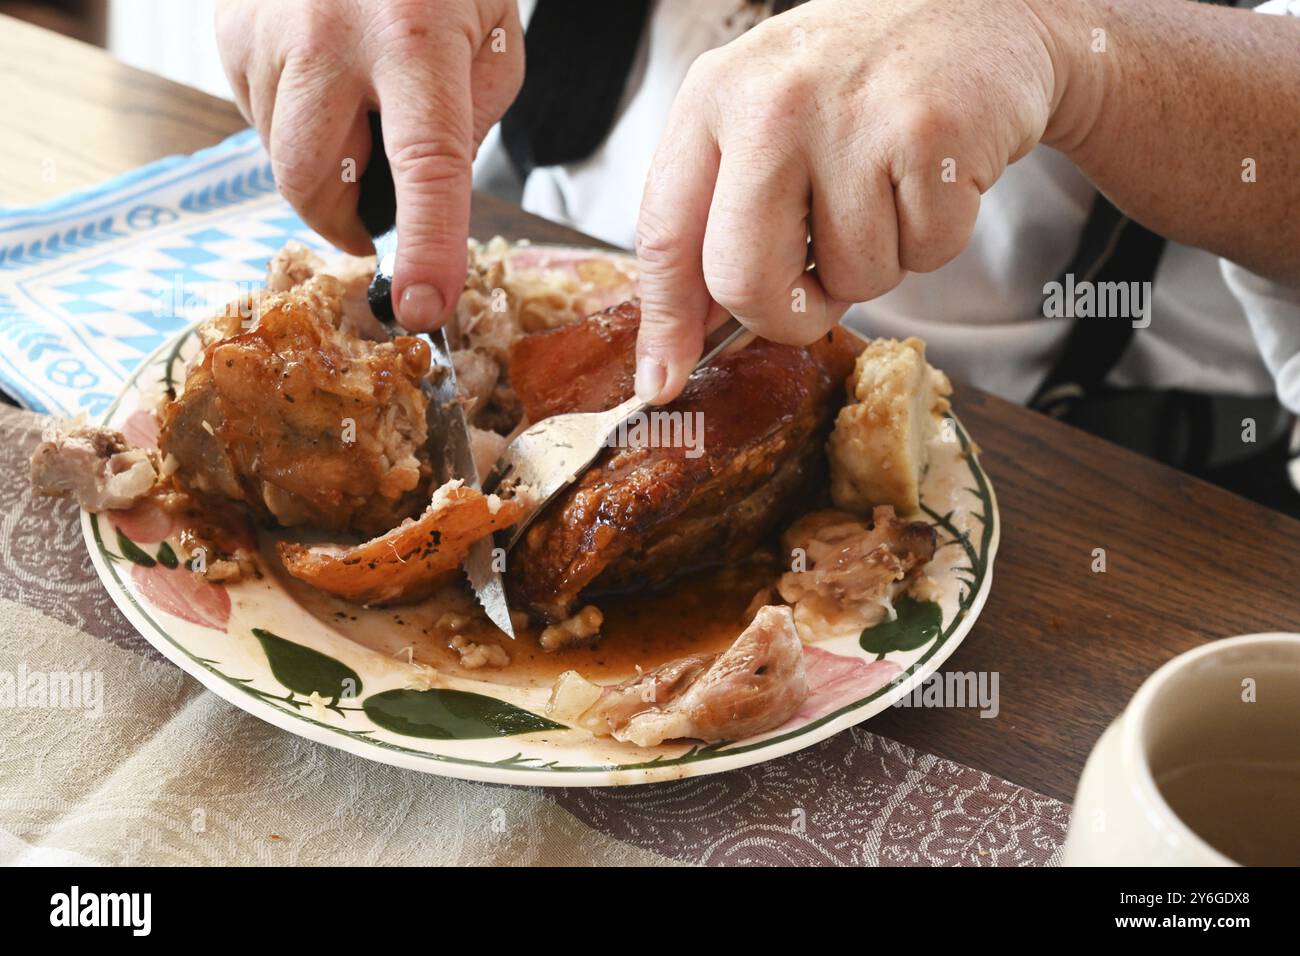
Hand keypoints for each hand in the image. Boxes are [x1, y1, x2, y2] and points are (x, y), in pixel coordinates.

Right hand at [216, 0, 523, 330]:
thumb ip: (470, 122)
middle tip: (371, 224)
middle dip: (342, 223)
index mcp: (417, 42)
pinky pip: (256, 116)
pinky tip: (322, 80)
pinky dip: (292, 122)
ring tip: (356, 109)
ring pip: (281, 156)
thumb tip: (424, 196)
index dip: (428, 248)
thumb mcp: (493, 40)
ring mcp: (268, 31)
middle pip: (314, 183)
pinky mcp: (228, 29)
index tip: (423, 309)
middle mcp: (330, 37)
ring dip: (321, 164)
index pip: (427, 169)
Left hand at [633, 0, 1090, 402]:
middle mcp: (771, 103)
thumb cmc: (859, 86)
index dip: (665, 322)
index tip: (662, 380)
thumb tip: (689, 334)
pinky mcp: (930, 135)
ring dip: (875, 264)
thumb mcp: (766, 121)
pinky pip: (922, 256)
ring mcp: (851, 117)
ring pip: (850, 281)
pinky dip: (932, 240)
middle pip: (745, 282)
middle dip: (786, 315)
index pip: (666, 235)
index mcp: (713, 97)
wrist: (980, 13)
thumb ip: (719, 214)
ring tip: (886, 190)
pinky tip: (929, 177)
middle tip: (816, 291)